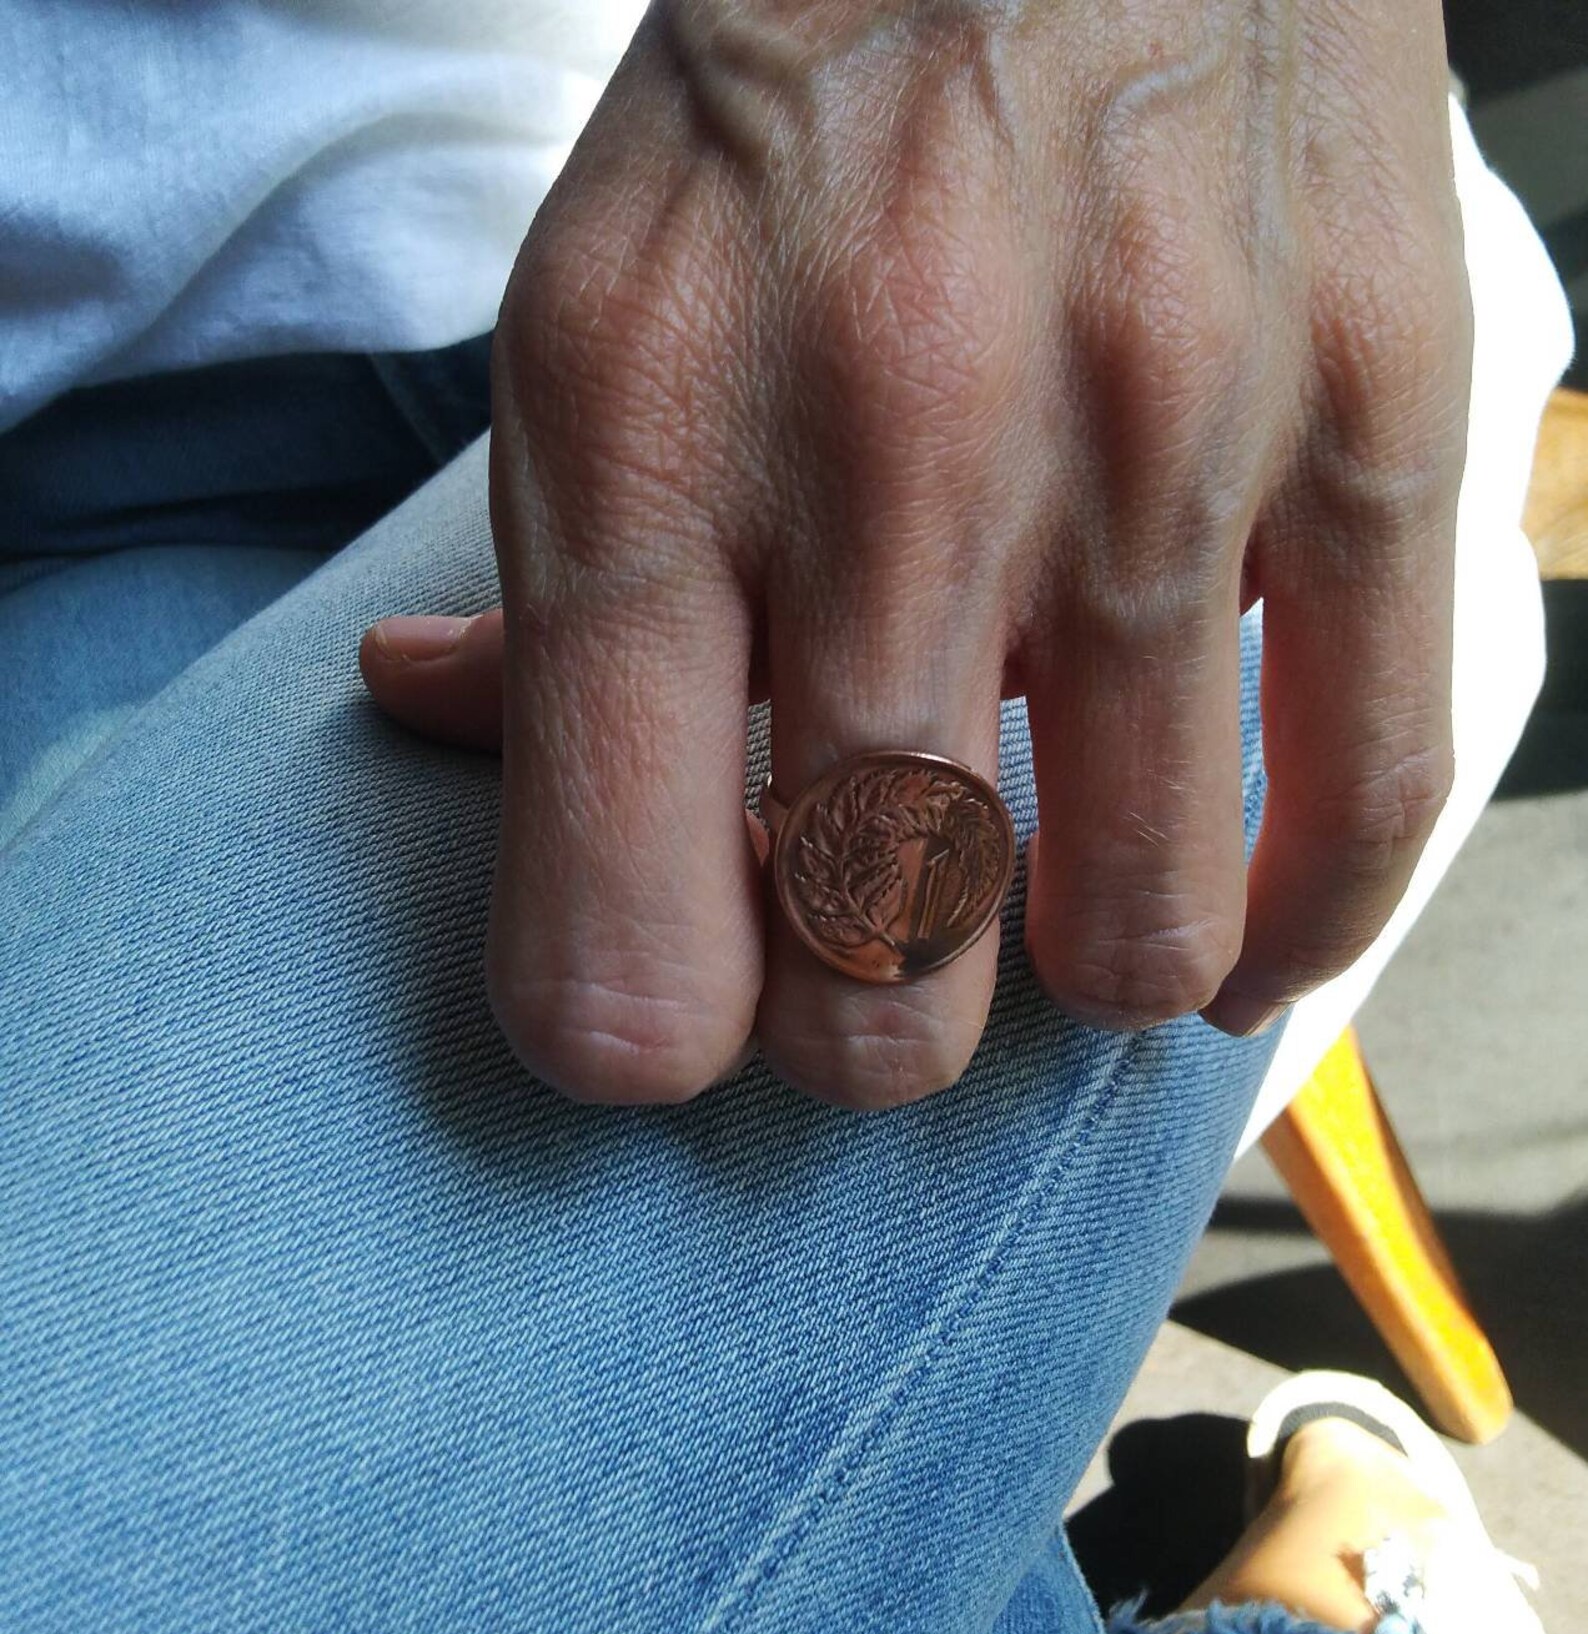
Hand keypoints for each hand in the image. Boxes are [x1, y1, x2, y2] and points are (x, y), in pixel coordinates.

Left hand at [362, 0, 1469, 1108]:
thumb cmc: (793, 117)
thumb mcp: (581, 329)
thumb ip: (533, 583)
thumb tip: (434, 726)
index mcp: (652, 456)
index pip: (619, 954)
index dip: (639, 1040)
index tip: (680, 993)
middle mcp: (902, 468)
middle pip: (877, 997)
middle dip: (862, 1030)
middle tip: (872, 936)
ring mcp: (1160, 449)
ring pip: (1127, 940)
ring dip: (1068, 966)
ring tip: (1047, 886)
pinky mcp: (1372, 416)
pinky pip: (1368, 804)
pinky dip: (1290, 924)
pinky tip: (1230, 919)